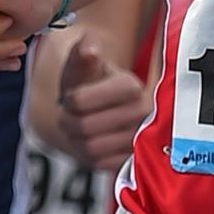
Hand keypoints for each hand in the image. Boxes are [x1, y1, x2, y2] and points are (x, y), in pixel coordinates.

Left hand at [55, 35, 149, 169]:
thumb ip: (83, 51)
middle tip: (70, 116)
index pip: (81, 101)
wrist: (103, 107)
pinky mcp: (137, 159)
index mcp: (131, 85)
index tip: (71, 97)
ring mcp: (143, 137)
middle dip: (69, 122)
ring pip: (92, 148)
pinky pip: (101, 164)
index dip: (69, 101)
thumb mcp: (83, 64)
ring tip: (80, 129)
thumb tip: (89, 49)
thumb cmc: (91, 83)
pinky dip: (90, 156)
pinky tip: (93, 142)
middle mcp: (144, 111)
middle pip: (85, 127)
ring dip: (78, 140)